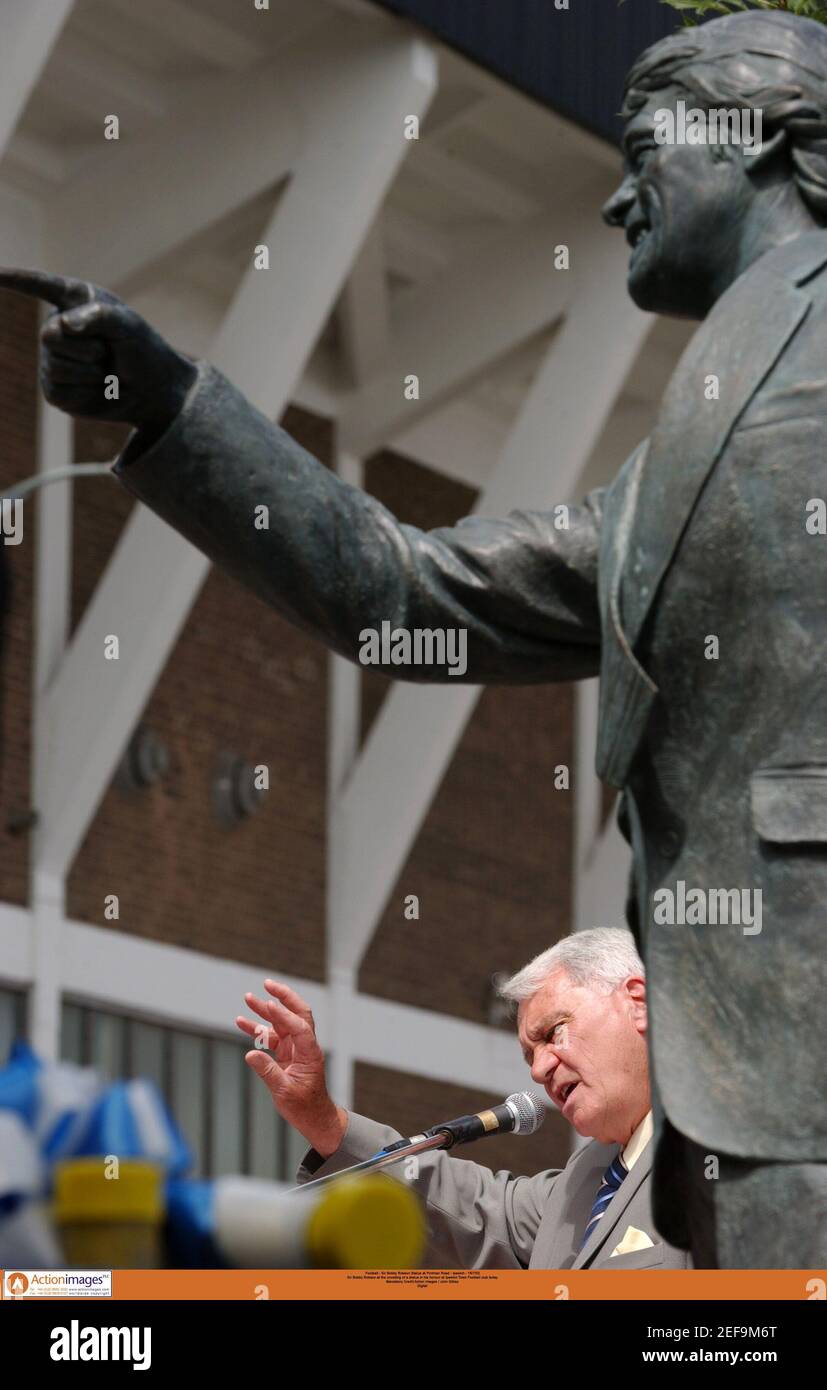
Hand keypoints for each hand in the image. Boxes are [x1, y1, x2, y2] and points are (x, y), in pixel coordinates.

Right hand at [0, 268, 197, 439]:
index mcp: (73, 300)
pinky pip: (59, 391)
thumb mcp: (128, 325)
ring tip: (106, 371)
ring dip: (90, 373)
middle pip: (50, 336)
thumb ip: (99, 315)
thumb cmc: (142, 350)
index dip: (13, 279)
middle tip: (108, 353)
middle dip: (86, 349)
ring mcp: (51, 360)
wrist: (153, 391)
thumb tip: (63, 326)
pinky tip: (98, 388)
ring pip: (55, 367)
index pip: (37, 284)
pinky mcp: (55, 390)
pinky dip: (86, 393)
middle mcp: (57, 327)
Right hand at [236, 980, 347, 1157]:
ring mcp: (295, 1048)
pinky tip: (241, 1022)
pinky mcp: (286, 1054)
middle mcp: (304, 1046)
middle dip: (283, 997)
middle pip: (297, 1013)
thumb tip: (250, 1054)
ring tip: (248, 998)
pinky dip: (257, 1030)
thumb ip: (268, 1072)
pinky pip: (271, 1037)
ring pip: (280, 1023)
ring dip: (265, 1010)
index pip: (299, 1027)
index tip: (269, 1004)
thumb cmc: (304, 1107)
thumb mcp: (285, 1092)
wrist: (313, 1117)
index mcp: (310, 1053)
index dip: (285, 1015)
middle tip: (268, 983)